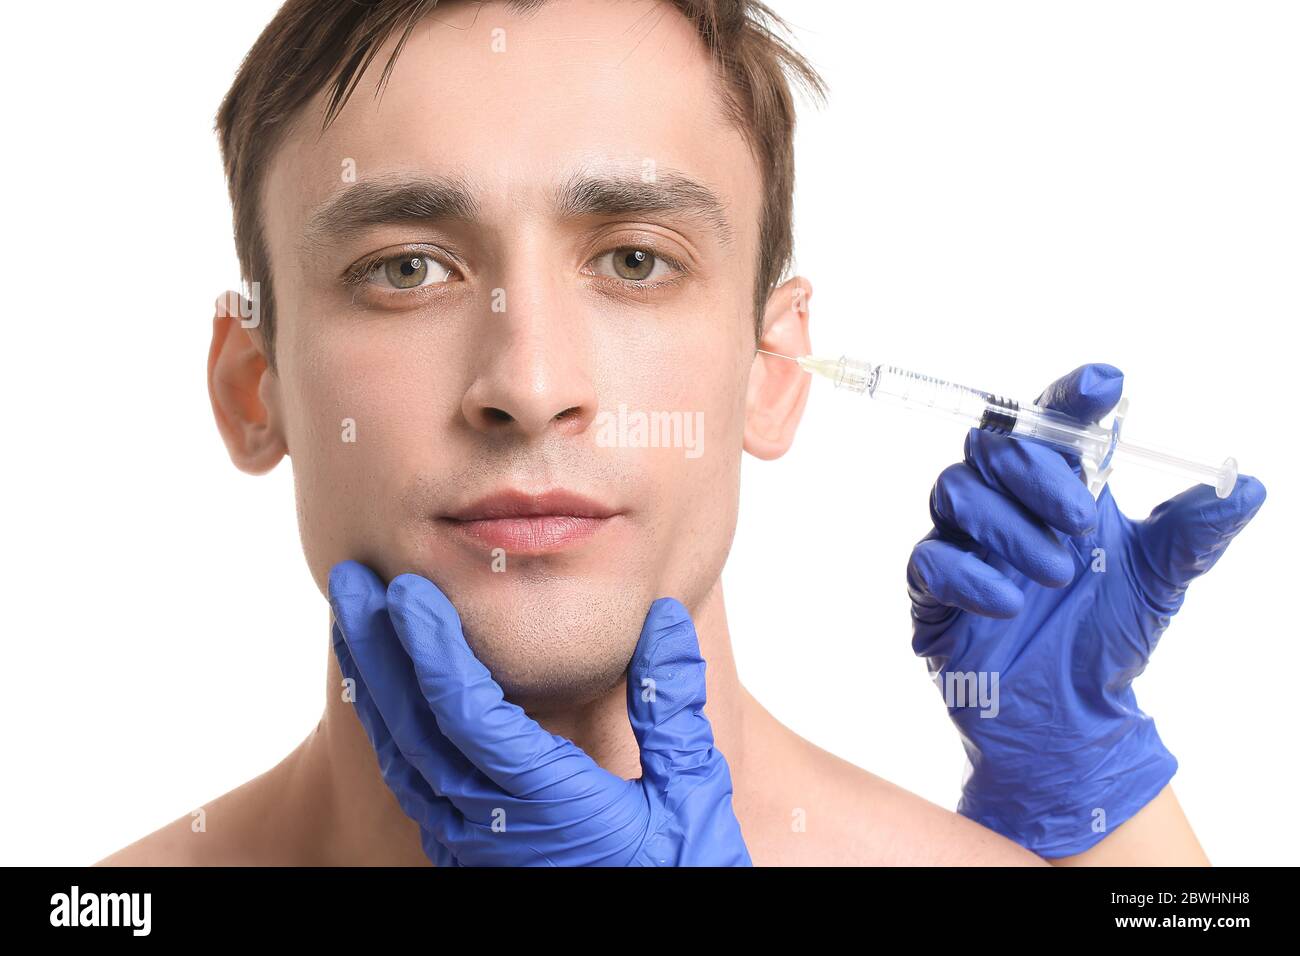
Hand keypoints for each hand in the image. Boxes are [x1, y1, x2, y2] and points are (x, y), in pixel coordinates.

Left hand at [327, 560, 751, 865]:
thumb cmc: (680, 874)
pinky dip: (390, 726)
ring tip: (355, 623)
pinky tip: (387, 695)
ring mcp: (472, 844)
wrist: (654, 948)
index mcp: (545, 802)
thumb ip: (672, 705)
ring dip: (374, 683)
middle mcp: (492, 825)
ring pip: (403, 755)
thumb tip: (663, 618)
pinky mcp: (468, 854)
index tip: (405, 589)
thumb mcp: (691, 791)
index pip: (465, 712)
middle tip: (350, 581)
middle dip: (377, 647)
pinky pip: (411, 782)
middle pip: (413, 725)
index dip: (431, 646)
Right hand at [907, 363, 1265, 856]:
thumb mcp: (1161, 579)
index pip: (1051, 420)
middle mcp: (1003, 500)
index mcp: (1055, 483)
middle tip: (1083, 518)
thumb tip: (1248, 486)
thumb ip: (1195, 532)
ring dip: (1010, 527)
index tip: (1107, 386)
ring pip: (956, 491)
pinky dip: (972, 575)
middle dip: (1036, 472)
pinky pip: (929, 558)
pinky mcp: (931, 589)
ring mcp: (963, 541)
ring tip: (1058, 574)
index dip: (1070, 397)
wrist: (1073, 713)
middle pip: (992, 443)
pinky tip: (1011, 604)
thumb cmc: (1108, 633)